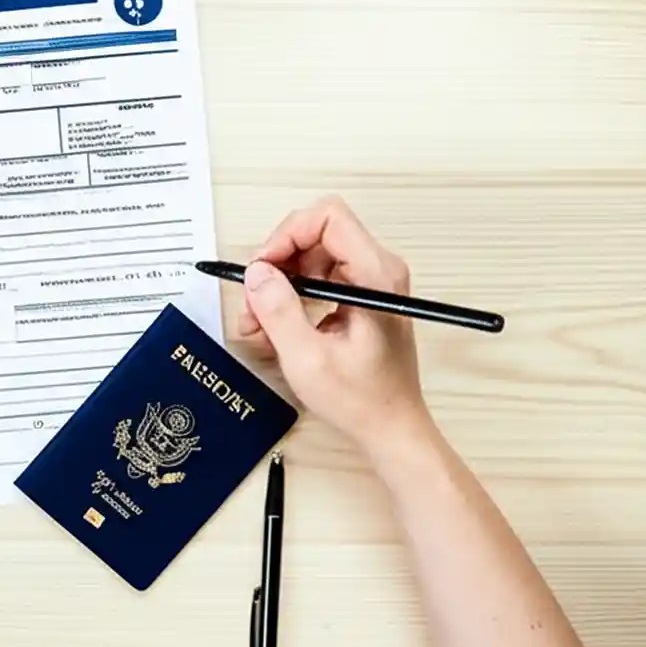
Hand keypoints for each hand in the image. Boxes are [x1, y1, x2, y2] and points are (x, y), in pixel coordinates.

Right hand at [237, 196, 427, 452]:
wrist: (392, 429)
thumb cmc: (363, 400)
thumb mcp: (308, 359)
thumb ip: (279, 311)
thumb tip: (256, 274)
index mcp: (375, 276)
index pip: (327, 218)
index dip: (287, 235)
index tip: (263, 268)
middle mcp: (377, 271)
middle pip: (314, 235)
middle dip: (276, 264)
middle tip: (254, 301)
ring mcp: (368, 282)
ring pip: (310, 257)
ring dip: (278, 285)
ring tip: (258, 323)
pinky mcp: (358, 297)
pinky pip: (316, 279)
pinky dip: (290, 299)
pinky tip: (274, 329)